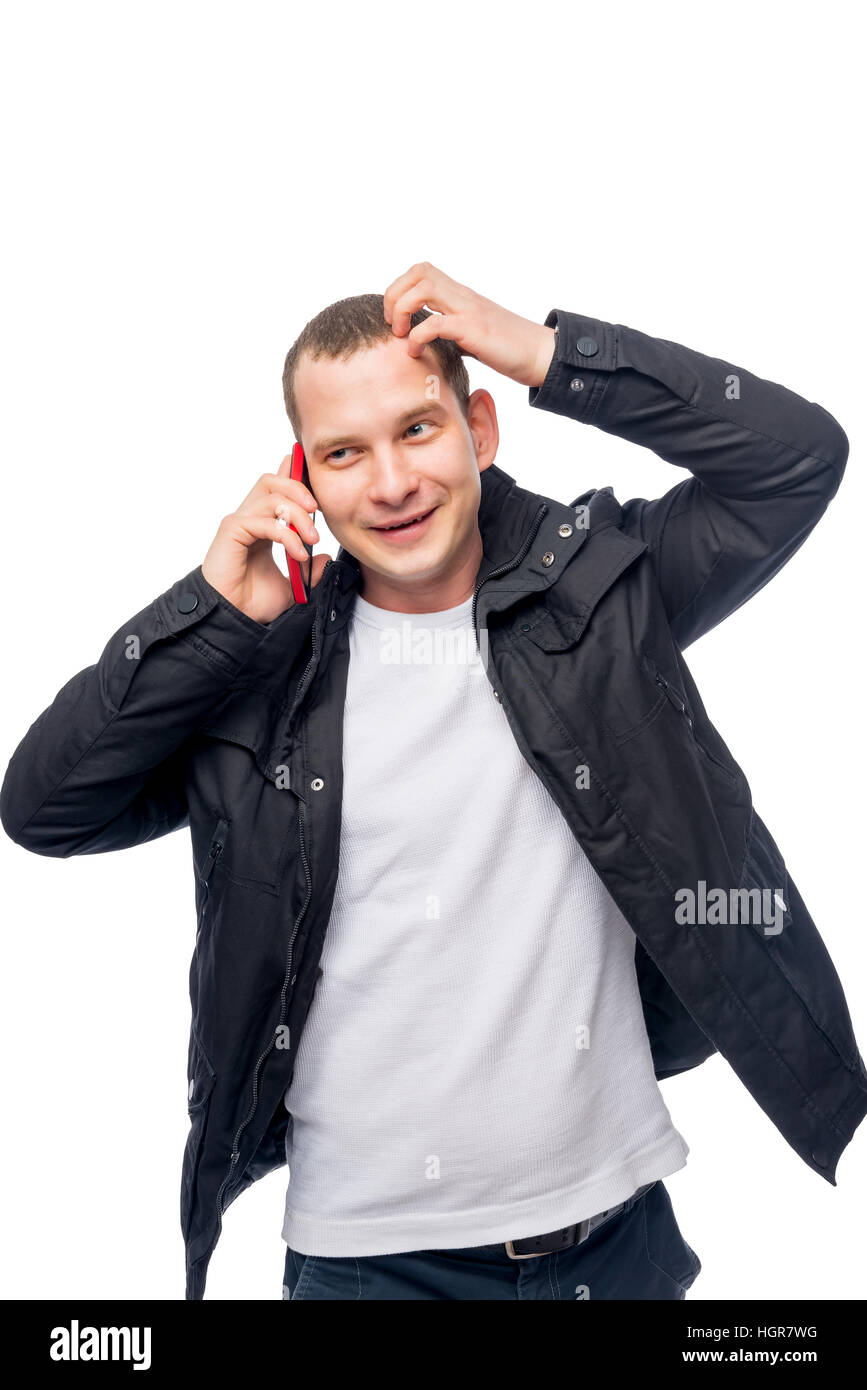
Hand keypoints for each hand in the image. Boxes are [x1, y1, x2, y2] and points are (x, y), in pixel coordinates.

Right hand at [201, 453, 331, 623]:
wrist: (234, 619)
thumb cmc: (252, 602)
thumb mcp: (292, 587)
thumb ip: (309, 571)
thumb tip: (324, 557)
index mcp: (262, 525)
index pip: (276, 490)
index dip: (292, 474)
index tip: (309, 470)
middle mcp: (249, 519)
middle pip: (272, 482)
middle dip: (298, 488)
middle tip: (318, 510)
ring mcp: (239, 523)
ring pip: (271, 496)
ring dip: (297, 515)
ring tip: (312, 539)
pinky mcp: (232, 531)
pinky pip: (264, 521)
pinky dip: (286, 535)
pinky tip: (298, 554)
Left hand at [383, 262, 555, 387]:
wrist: (541, 355)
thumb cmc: (510, 349)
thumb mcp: (472, 337)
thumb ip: (452, 334)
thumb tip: (432, 343)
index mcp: (461, 296)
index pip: (422, 271)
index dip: (400, 289)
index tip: (398, 318)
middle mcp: (463, 297)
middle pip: (418, 271)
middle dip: (395, 295)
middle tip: (395, 324)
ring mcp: (469, 311)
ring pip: (423, 288)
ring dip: (403, 310)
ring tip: (402, 336)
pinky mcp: (474, 330)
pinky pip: (435, 323)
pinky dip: (417, 337)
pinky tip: (416, 353)